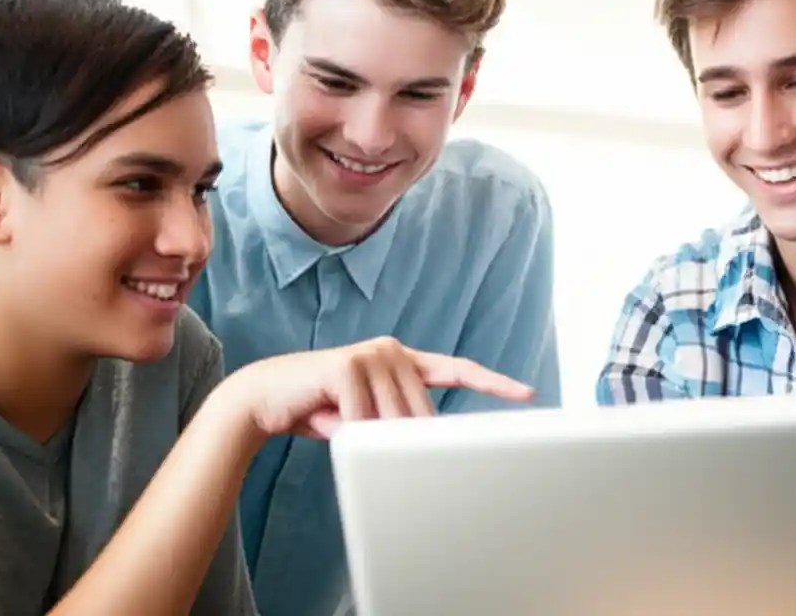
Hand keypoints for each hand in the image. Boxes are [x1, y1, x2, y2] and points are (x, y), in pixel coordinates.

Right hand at [232, 337, 535, 438]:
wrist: (268, 399)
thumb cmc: (323, 409)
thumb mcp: (370, 419)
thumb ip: (400, 421)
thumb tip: (431, 445)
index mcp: (404, 360)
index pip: (458, 370)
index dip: (494, 383)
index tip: (527, 393)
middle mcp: (392, 350)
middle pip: (422, 413)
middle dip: (397, 437)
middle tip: (364, 436)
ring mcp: (371, 353)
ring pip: (394, 420)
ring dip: (367, 435)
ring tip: (340, 421)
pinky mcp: (348, 366)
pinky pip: (365, 419)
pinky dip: (349, 430)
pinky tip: (329, 416)